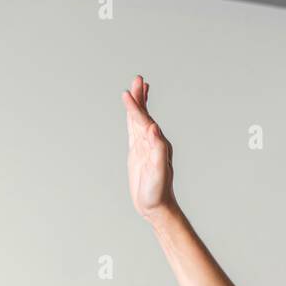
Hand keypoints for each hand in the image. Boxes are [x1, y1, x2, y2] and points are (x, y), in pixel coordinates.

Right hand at [121, 75, 176, 219]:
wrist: (156, 207)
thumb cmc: (158, 193)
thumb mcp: (159, 173)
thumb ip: (159, 150)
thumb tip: (154, 129)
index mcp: (158, 145)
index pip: (144, 121)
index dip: (135, 108)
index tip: (127, 94)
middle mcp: (153, 142)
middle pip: (144, 115)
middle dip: (140, 98)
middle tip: (138, 79)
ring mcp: (146, 146)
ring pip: (140, 120)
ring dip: (138, 104)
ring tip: (137, 87)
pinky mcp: (139, 152)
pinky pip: (135, 130)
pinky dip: (134, 118)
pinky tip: (134, 113)